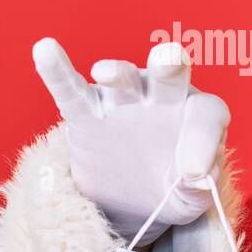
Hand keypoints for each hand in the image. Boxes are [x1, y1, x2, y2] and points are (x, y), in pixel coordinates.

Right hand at [32, 37, 230, 245]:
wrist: (134, 201)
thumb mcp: (190, 198)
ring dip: (117, 73)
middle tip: (171, 58)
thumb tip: (198, 180)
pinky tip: (45, 49)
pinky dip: (57, 71)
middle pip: (169, 78)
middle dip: (169, 67)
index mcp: (198, 115)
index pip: (206, 115)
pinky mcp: (86, 114)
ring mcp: (124, 103)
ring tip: (106, 72)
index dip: (202, 139)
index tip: (193, 175)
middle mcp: (164, 98)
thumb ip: (198, 188)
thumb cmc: (174, 191)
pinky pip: (70, 90)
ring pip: (122, 79)